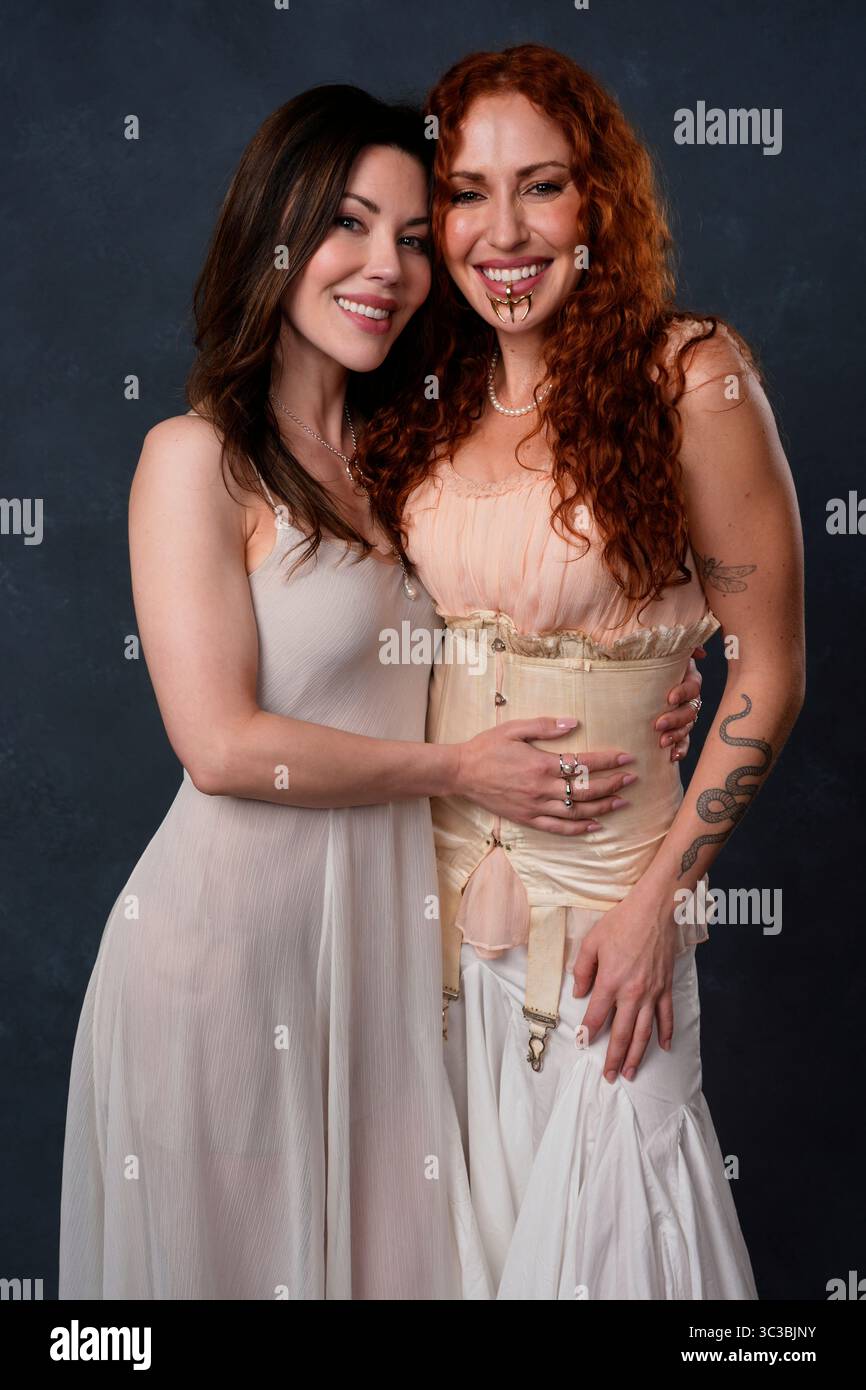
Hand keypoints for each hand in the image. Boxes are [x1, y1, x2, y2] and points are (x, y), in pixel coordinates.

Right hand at [454, 717, 638, 835]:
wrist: (461, 773)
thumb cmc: (487, 747)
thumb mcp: (514, 728)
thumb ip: (545, 726)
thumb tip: (574, 723)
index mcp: (541, 764)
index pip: (584, 763)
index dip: (608, 761)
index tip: (627, 757)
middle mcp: (541, 788)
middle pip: (586, 790)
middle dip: (613, 784)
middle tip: (631, 779)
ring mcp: (535, 806)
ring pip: (577, 811)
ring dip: (602, 807)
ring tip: (622, 802)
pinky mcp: (527, 818)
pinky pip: (558, 828)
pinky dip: (579, 829)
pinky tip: (595, 826)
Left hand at [571, 881, 676, 1081]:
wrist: (655, 909)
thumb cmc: (622, 922)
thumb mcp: (592, 941)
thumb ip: (582, 970)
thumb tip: (579, 993)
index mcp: (610, 981)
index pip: (596, 1016)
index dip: (587, 1033)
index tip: (582, 1045)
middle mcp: (632, 992)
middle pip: (621, 1032)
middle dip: (613, 1057)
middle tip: (609, 1076)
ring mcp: (652, 992)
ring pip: (644, 1031)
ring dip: (636, 1054)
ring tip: (630, 1071)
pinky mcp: (666, 987)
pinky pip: (666, 1016)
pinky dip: (665, 1033)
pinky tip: (663, 1048)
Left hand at [654, 646, 705, 761]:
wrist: (641, 681)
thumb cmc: (653, 664)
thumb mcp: (664, 653)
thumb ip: (682, 647)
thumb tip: (700, 652)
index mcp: (688, 679)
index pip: (692, 687)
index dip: (683, 692)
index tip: (669, 698)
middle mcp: (689, 698)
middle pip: (690, 710)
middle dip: (675, 718)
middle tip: (658, 724)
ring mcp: (685, 716)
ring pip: (688, 728)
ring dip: (677, 736)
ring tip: (662, 743)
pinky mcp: (678, 731)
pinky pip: (685, 743)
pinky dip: (680, 750)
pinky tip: (672, 757)